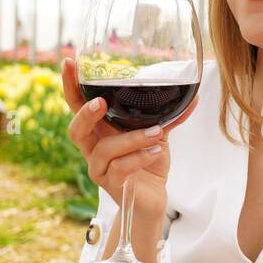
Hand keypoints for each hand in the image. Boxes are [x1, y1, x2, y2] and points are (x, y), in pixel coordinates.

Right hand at [61, 56, 199, 216]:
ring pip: (104, 150)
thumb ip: (168, 116)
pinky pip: (119, 169)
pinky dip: (138, 158)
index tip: (69, 63)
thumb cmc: (148, 164)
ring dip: (131, 138)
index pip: (78, 106)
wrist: (153, 199)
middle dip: (85, 114)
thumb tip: (193, 96)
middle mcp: (94, 149)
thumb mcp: (157, 136)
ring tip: (156, 132)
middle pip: (75, 130)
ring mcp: (100, 169)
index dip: (70, 86)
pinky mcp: (112, 186)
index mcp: (100, 131)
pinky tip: (156, 152)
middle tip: (101, 102)